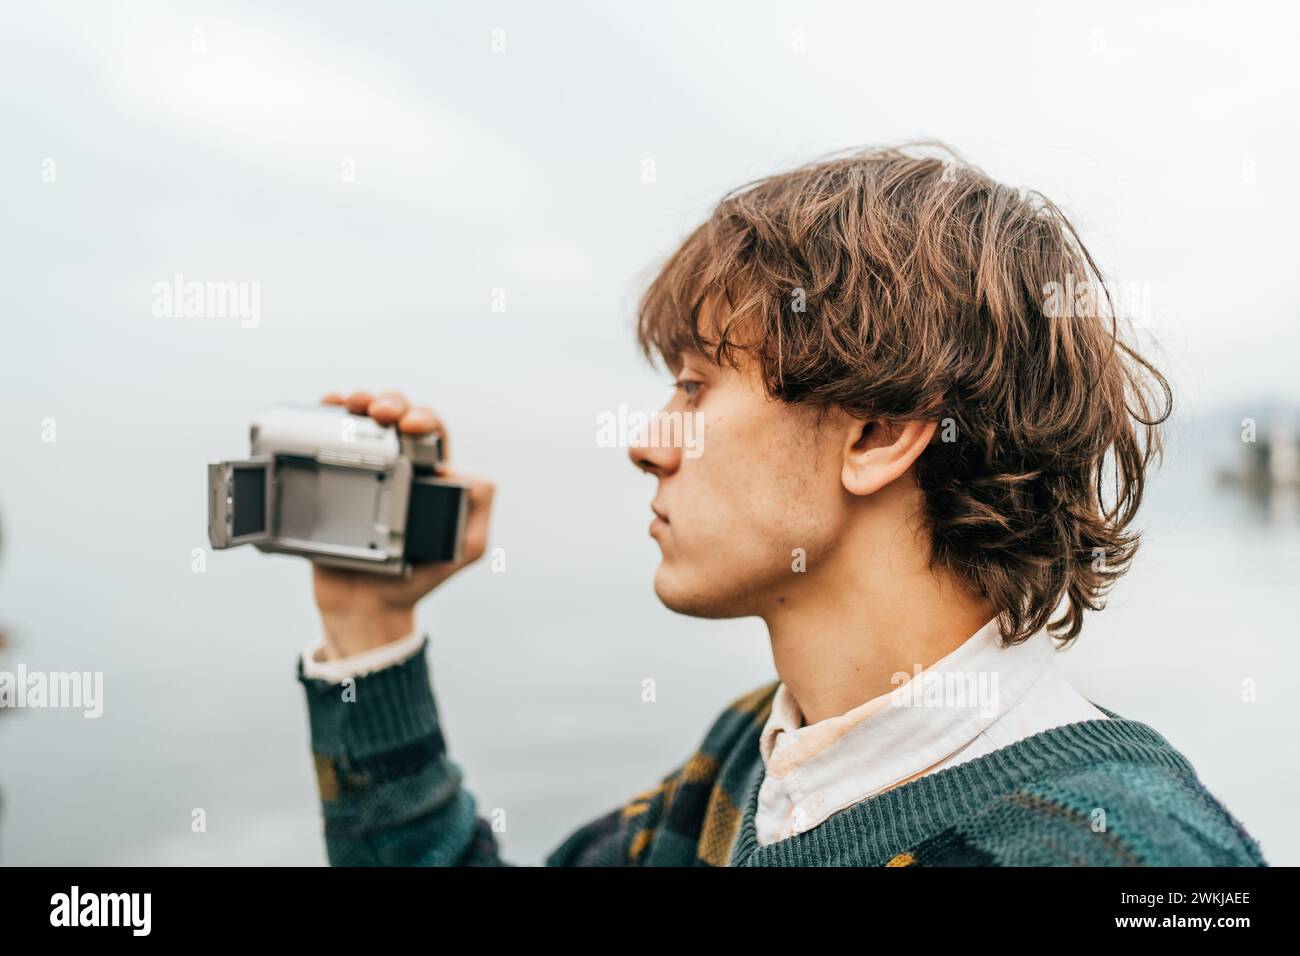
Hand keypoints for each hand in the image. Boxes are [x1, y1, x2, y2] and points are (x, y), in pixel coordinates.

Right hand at [311, 390, 494, 659]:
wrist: (368, 607)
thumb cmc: (422, 576)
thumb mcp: (465, 547)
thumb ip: (477, 511)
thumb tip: (465, 473)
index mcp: (430, 475)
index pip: (431, 432)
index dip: (423, 419)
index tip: (411, 425)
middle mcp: (398, 466)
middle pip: (397, 417)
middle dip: (391, 403)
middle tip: (379, 411)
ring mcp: (364, 470)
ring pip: (364, 420)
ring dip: (361, 401)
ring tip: (352, 402)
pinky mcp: (334, 481)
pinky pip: (330, 441)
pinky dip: (329, 416)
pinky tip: (328, 406)